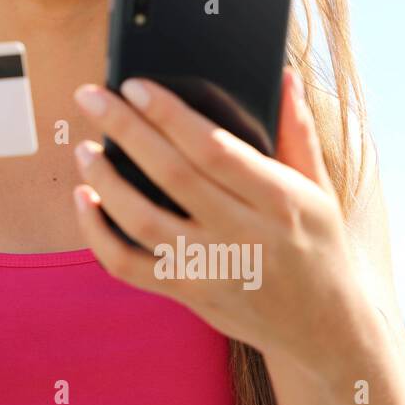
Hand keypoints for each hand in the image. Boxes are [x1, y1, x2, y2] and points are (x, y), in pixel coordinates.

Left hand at [69, 66, 368, 367]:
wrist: (320, 328)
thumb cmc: (315, 245)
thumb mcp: (318, 188)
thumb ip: (296, 132)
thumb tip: (283, 76)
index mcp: (279, 199)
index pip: (214, 148)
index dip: (169, 113)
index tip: (135, 85)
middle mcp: (244, 234)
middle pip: (171, 174)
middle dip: (124, 129)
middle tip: (90, 97)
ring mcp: (211, 269)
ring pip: (141, 221)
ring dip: (104, 180)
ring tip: (84, 149)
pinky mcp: (187, 294)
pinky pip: (127, 266)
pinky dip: (96, 233)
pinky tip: (85, 200)